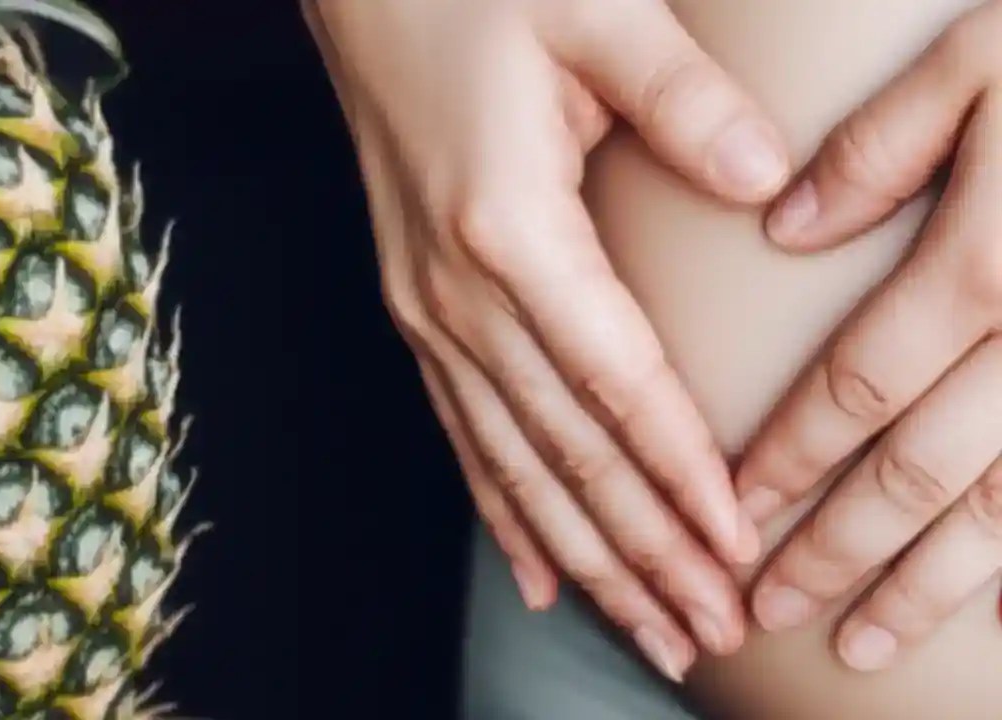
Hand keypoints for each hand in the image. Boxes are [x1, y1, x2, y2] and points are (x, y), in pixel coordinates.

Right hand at [303, 0, 789, 675]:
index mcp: (508, 230)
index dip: (679, 476)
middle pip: (565, 452)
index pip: (615, 384)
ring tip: (643, 628)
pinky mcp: (416, 309)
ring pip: (512, 464)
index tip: (733, 550)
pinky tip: (534, 571)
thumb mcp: (595, 14)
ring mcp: (426, 310)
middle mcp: (457, 293)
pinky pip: (463, 434)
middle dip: (641, 551)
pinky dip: (503, 511)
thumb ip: (685, 99)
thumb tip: (769, 180)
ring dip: (582, 556)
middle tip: (703, 630)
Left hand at [737, 0, 1001, 671]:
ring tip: (861, 645)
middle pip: (921, 472)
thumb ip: (883, 148)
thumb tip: (784, 226)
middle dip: (837, 549)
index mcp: (990, 264)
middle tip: (767, 607)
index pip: (857, 387)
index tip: (732, 510)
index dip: (788, 456)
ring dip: (928, 586)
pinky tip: (987, 602)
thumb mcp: (986, 59)